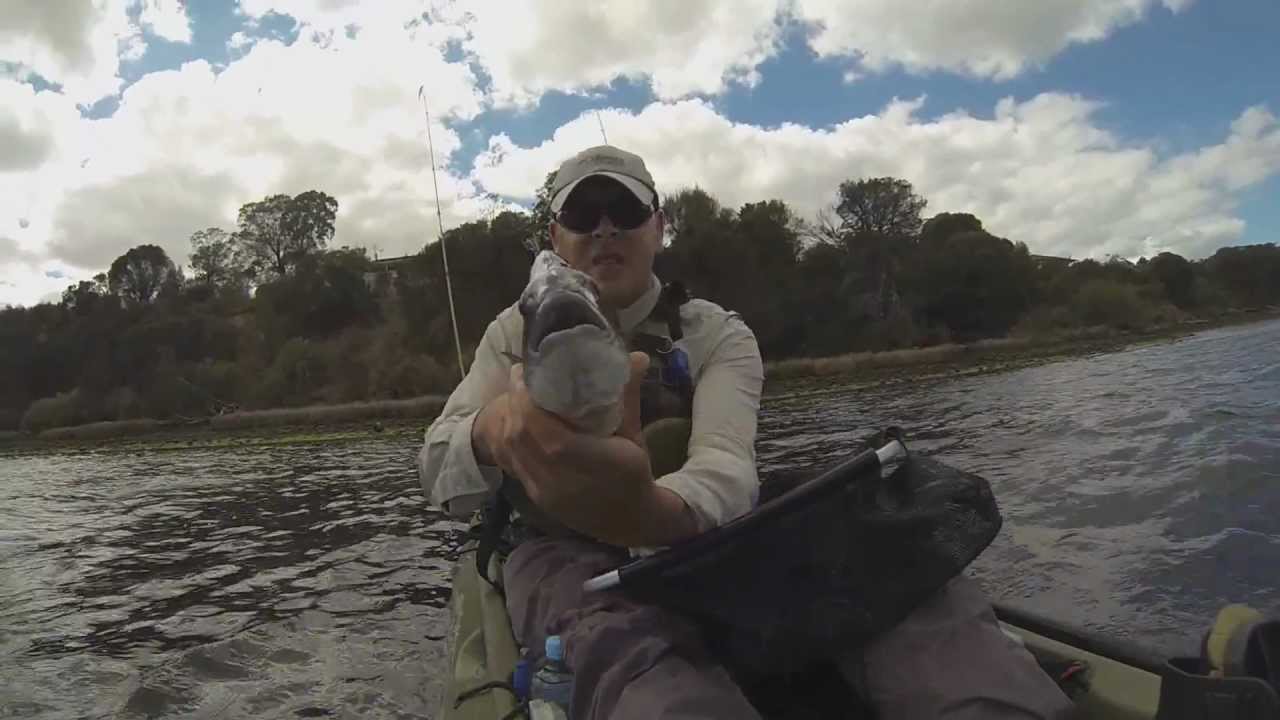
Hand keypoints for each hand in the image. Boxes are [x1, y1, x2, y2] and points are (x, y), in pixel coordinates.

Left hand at [472, 352, 697, 545]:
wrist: (629, 521)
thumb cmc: (634, 475)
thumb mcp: (634, 436)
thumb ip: (628, 398)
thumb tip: (639, 356)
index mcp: (596, 465)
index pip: (550, 436)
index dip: (530, 403)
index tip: (527, 374)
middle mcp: (565, 482)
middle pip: (522, 439)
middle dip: (514, 403)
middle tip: (520, 378)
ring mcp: (546, 493)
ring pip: (511, 451)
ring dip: (508, 419)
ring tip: (515, 395)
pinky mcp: (536, 497)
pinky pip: (512, 463)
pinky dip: (509, 438)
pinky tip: (516, 421)